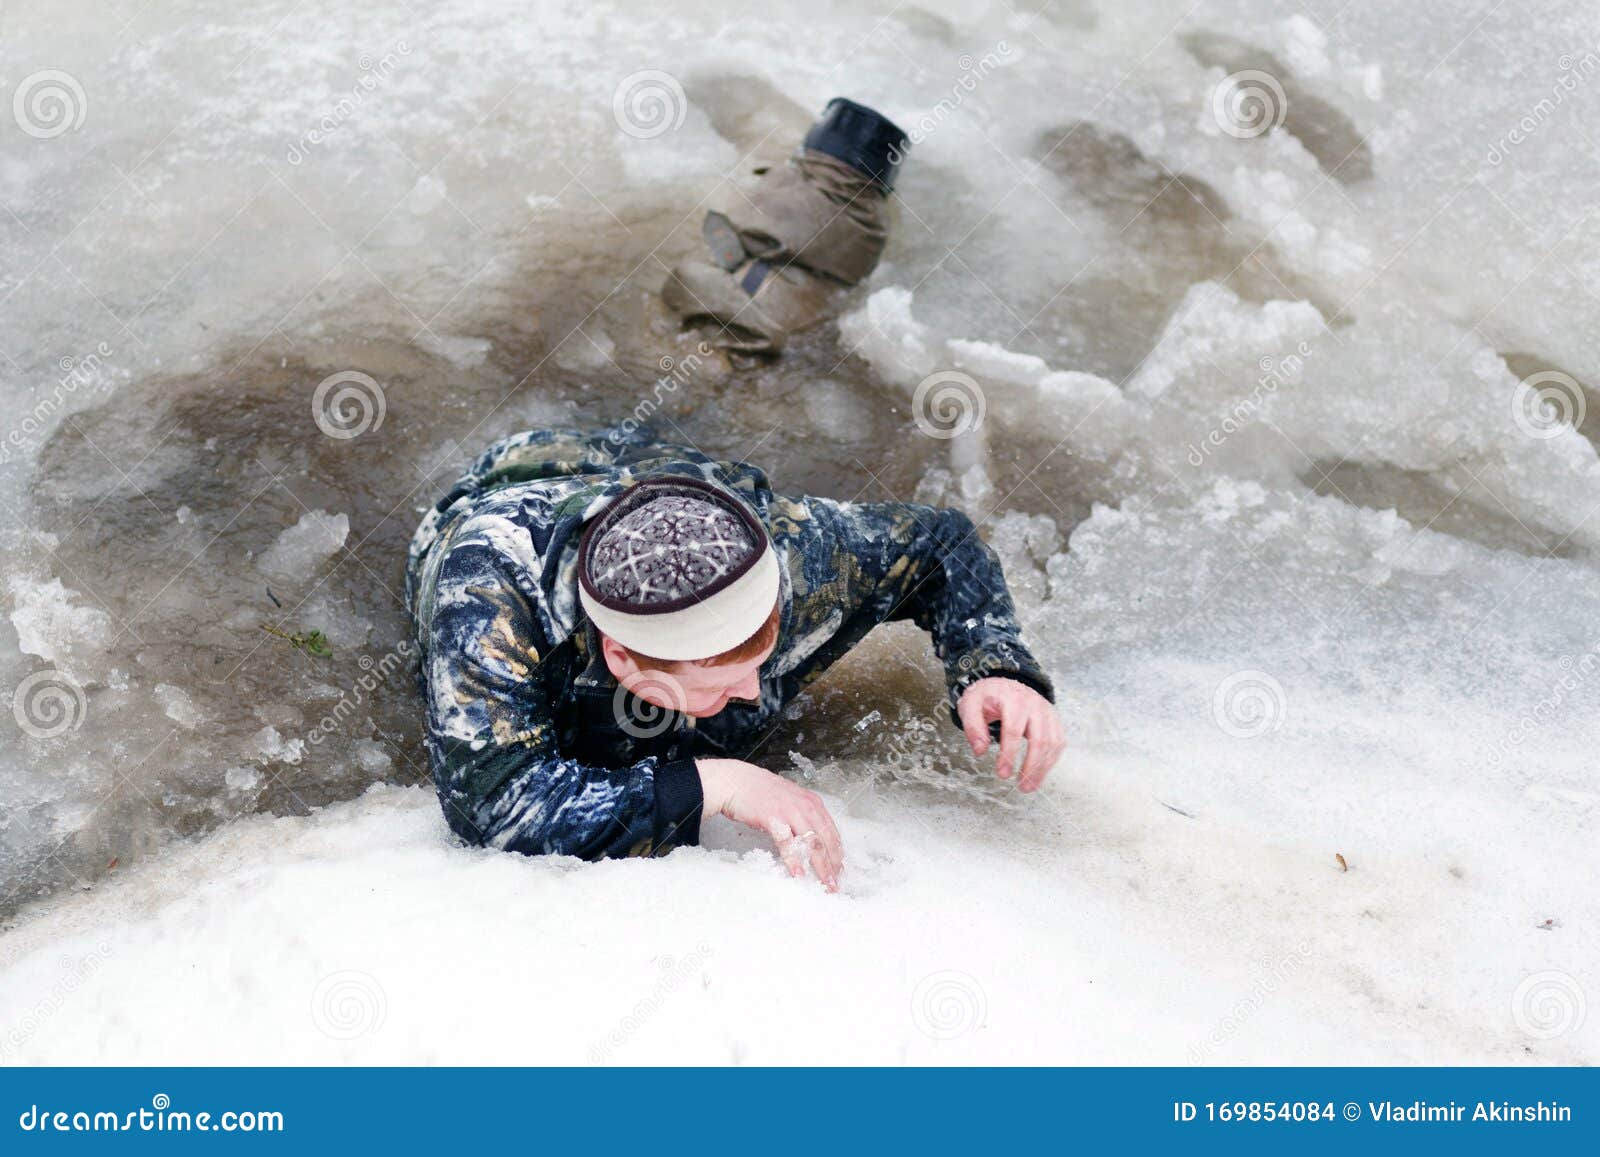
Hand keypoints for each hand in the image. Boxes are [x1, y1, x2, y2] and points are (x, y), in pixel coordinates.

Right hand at [696, 758, 842, 891]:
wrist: (735, 781)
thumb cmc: (760, 792)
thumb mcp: (790, 800)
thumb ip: (803, 816)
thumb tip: (811, 838)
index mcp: (812, 802)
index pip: (832, 832)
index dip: (838, 853)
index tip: (841, 870)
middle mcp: (805, 806)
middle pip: (826, 841)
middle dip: (833, 865)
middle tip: (836, 884)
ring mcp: (790, 812)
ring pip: (812, 844)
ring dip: (820, 867)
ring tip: (825, 884)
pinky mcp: (774, 818)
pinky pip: (787, 843)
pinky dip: (794, 860)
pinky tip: (799, 874)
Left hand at [956, 677, 1064, 792]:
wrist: (1005, 683)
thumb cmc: (988, 696)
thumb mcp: (970, 705)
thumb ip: (973, 727)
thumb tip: (980, 751)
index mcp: (1014, 699)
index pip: (1014, 730)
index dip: (1009, 754)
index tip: (1002, 773)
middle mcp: (1035, 705)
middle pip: (1039, 739)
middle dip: (1031, 766)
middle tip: (1021, 786)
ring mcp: (1048, 712)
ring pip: (1052, 744)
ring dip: (1042, 769)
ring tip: (1028, 787)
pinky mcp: (1054, 720)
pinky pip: (1058, 743)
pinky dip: (1050, 761)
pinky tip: (1039, 774)